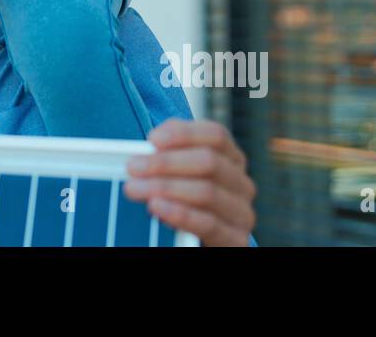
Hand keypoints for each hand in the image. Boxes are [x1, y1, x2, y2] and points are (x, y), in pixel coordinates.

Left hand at [123, 118, 255, 245]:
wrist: (199, 241)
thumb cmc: (187, 199)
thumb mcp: (181, 172)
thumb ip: (169, 152)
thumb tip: (152, 143)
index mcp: (232, 159)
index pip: (216, 135)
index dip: (184, 134)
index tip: (153, 139)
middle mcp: (241, 183)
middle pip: (209, 162)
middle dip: (166, 162)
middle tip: (133, 167)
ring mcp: (242, 212)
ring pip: (206, 192)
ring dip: (165, 187)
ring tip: (135, 188)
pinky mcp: (236, 240)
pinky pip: (208, 224)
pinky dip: (180, 214)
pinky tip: (157, 207)